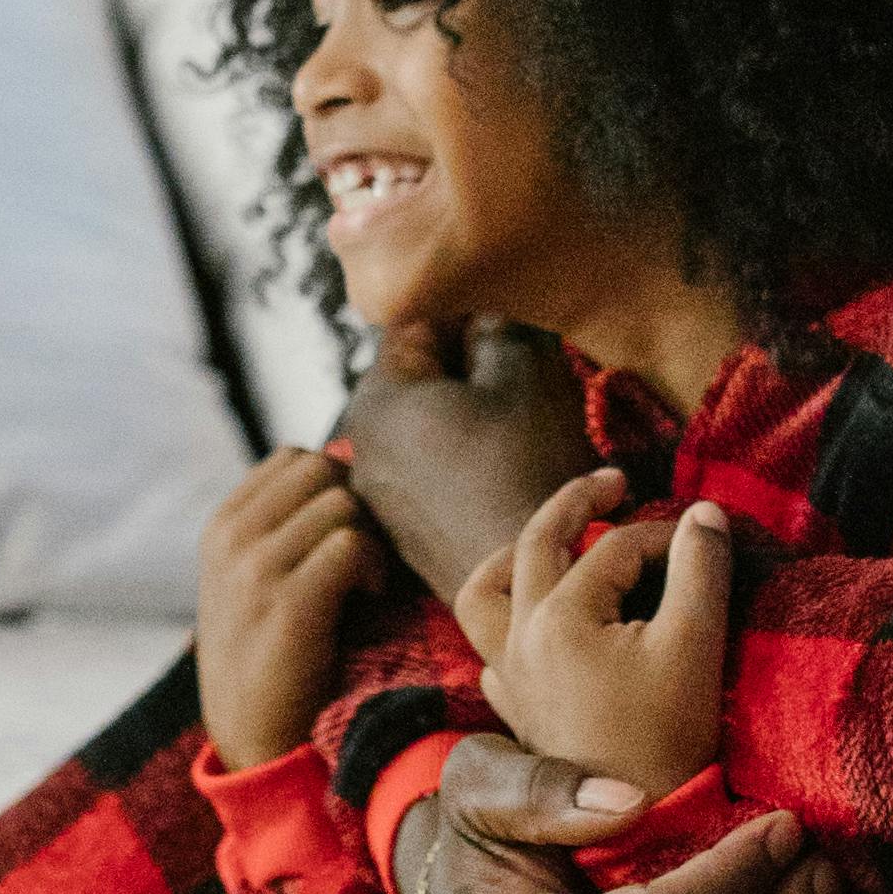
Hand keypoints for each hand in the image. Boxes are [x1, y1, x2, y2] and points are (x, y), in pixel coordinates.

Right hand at [194, 446, 372, 771]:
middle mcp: (231, 539)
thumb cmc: (270, 656)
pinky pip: (352, 546)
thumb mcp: (253, 579)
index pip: (296, 459)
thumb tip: (346, 455)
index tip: (340, 540)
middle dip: (356, 509)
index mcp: (221, 526)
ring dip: (369, 542)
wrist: (254, 741)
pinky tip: (367, 603)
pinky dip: (374, 571)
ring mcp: (254, 569)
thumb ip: (285, 523)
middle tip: (360, 562)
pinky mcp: (287, 604)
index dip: (335, 489)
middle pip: (323, 472)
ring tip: (363, 588)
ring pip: (343, 505)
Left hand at [341, 318, 589, 606]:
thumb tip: (487, 310)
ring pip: (427, 426)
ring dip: (470, 417)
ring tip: (522, 431)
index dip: (474, 316)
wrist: (533, 583)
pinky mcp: (405, 533)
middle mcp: (359, 446)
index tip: (516, 334)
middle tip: (526, 380)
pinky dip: (465, 463)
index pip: (418, 322)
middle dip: (469, 369)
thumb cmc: (530, 471)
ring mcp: (379, 496)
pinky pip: (432, 473)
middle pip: (418, 376)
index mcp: (375, 398)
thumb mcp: (526, 373)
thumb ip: (499, 324)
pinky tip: (507, 476)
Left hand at [455, 470, 731, 803]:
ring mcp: (511, 676)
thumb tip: (705, 512)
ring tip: (550, 539)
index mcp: (559, 617)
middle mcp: (519, 639)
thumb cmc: (672, 739)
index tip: (709, 540)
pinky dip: (510, 617)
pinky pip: (490, 647)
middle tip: (613, 483)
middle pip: (535, 543)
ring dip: (515, 556)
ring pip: (485, 593)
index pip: (616, 546)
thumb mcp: (697, 645)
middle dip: (576, 503)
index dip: (668, 535)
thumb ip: (702, 567)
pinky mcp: (518, 710)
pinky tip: (540, 620)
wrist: (644, 827)